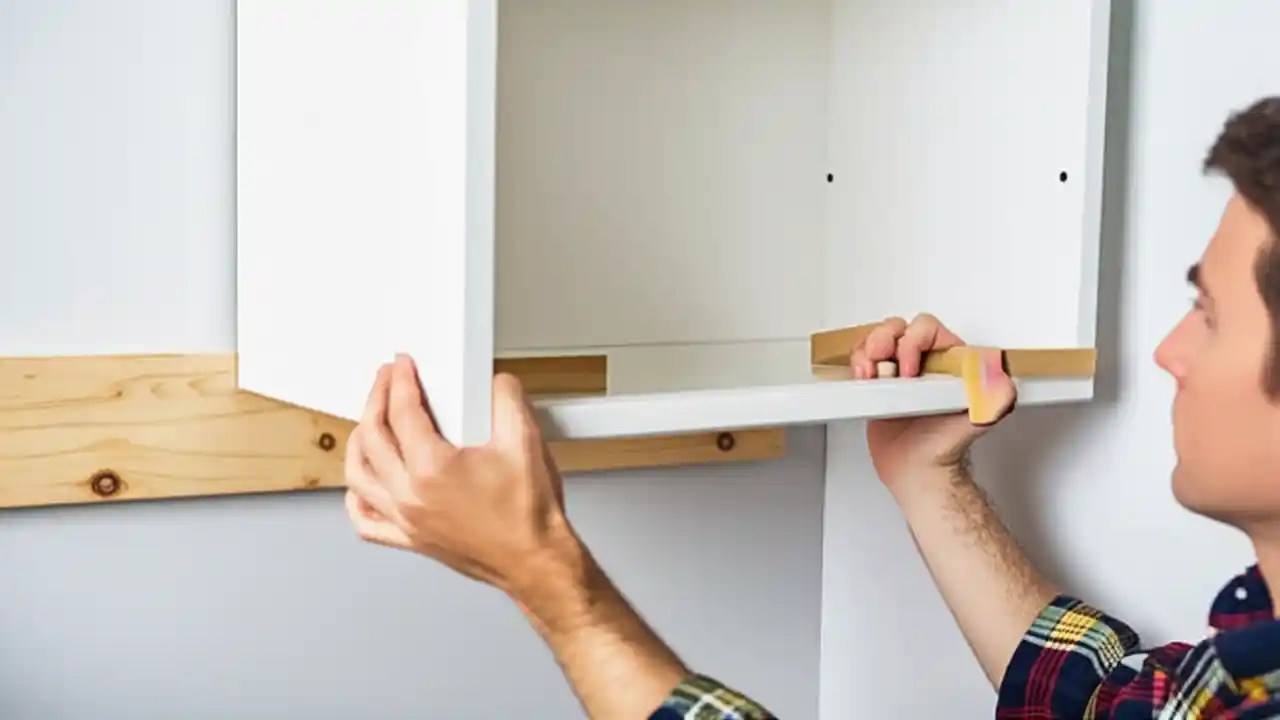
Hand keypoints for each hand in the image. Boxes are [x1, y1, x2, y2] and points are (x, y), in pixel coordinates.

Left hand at [342, 354, 578, 601]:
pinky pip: (367, 521)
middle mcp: (411, 496)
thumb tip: (495, 383)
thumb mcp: (525, 442)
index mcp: (433, 469)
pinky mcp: (412, 540)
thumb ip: (506, 400)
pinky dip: (357, 498)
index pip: (402, 411)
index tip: (402, 366)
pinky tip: (363, 484)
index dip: (399, 380)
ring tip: (369, 422)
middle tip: (386, 381)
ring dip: (359, 441)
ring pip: (358, 475)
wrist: (536, 561)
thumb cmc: (529, 517)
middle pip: (372, 436)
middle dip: (376, 399)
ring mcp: (407, 521)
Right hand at [852, 314, 1015, 490]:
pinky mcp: (877, 383)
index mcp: (948, 361)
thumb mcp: (980, 419)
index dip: (914, 342)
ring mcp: (898, 371)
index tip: (910, 371)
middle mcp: (922, 362)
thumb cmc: (945, 446)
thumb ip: (996, 396)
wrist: (918, 470)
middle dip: (884, 340)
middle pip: (898, 328)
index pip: (927, 329)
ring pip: (877, 339)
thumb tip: (1001, 376)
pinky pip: (862, 358)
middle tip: (885, 368)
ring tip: (870, 374)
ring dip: (868, 350)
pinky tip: (864, 378)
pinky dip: (857, 361)